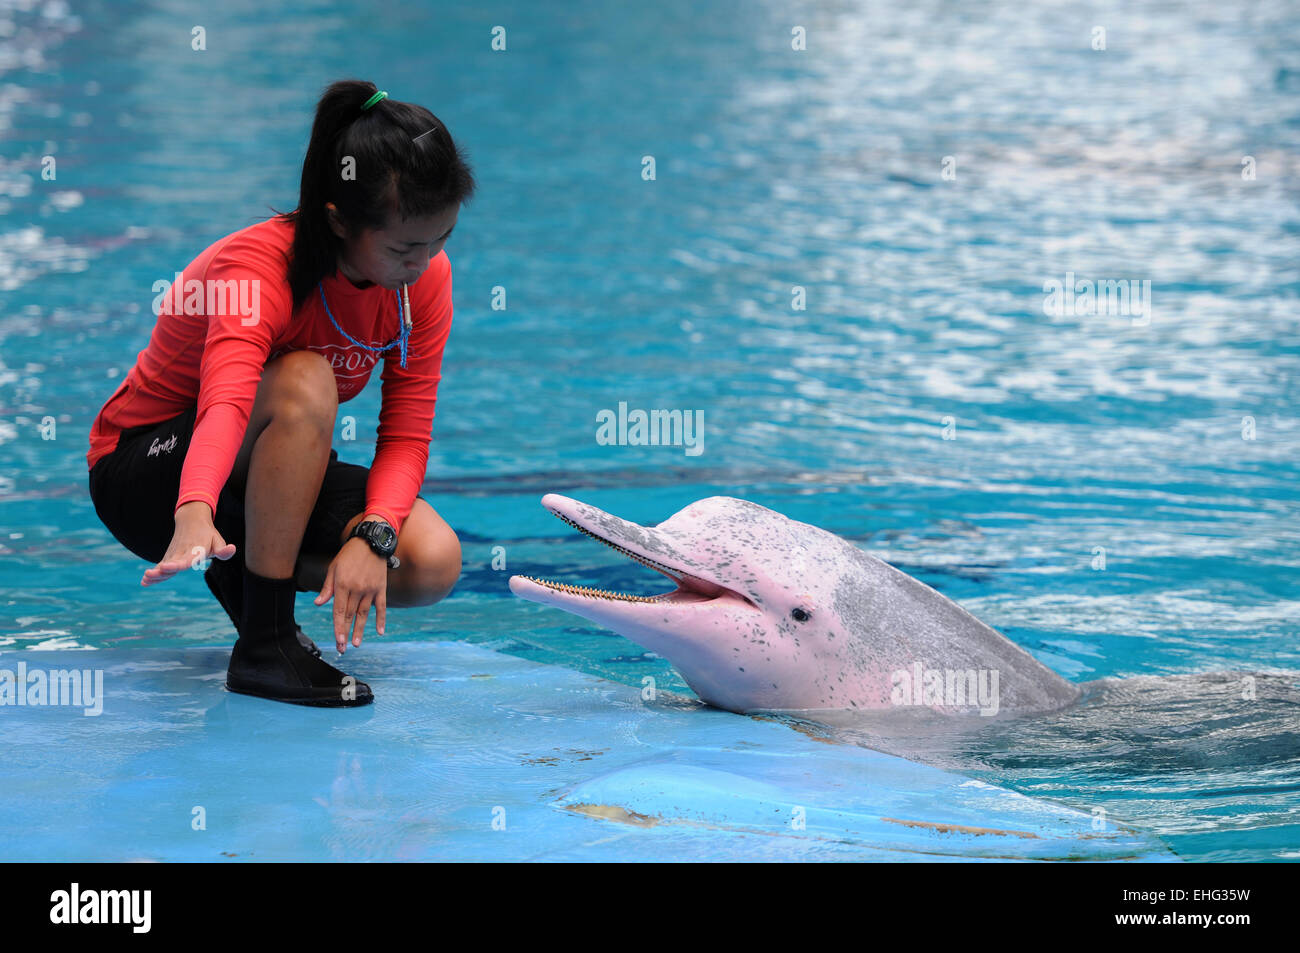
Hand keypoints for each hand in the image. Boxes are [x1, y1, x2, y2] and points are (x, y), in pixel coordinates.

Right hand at [142, 501, 235, 585]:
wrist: (191, 520)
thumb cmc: (207, 534)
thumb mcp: (218, 540)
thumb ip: (223, 550)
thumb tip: (232, 549)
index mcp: (195, 550)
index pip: (186, 560)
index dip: (177, 564)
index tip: (167, 566)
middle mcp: (182, 553)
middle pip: (172, 564)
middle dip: (162, 570)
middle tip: (151, 574)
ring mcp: (174, 555)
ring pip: (164, 566)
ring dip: (155, 573)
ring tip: (145, 579)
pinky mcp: (169, 557)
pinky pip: (160, 566)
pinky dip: (154, 573)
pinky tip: (144, 581)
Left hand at [314, 536, 387, 652]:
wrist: (371, 541)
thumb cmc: (349, 554)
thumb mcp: (333, 568)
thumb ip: (327, 587)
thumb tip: (318, 603)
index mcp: (342, 584)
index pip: (338, 611)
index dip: (337, 627)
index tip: (337, 640)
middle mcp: (356, 589)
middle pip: (349, 615)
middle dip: (345, 633)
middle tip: (342, 648)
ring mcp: (370, 589)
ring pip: (363, 614)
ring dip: (359, 630)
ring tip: (356, 644)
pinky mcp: (381, 588)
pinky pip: (381, 606)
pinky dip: (381, 619)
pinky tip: (379, 631)